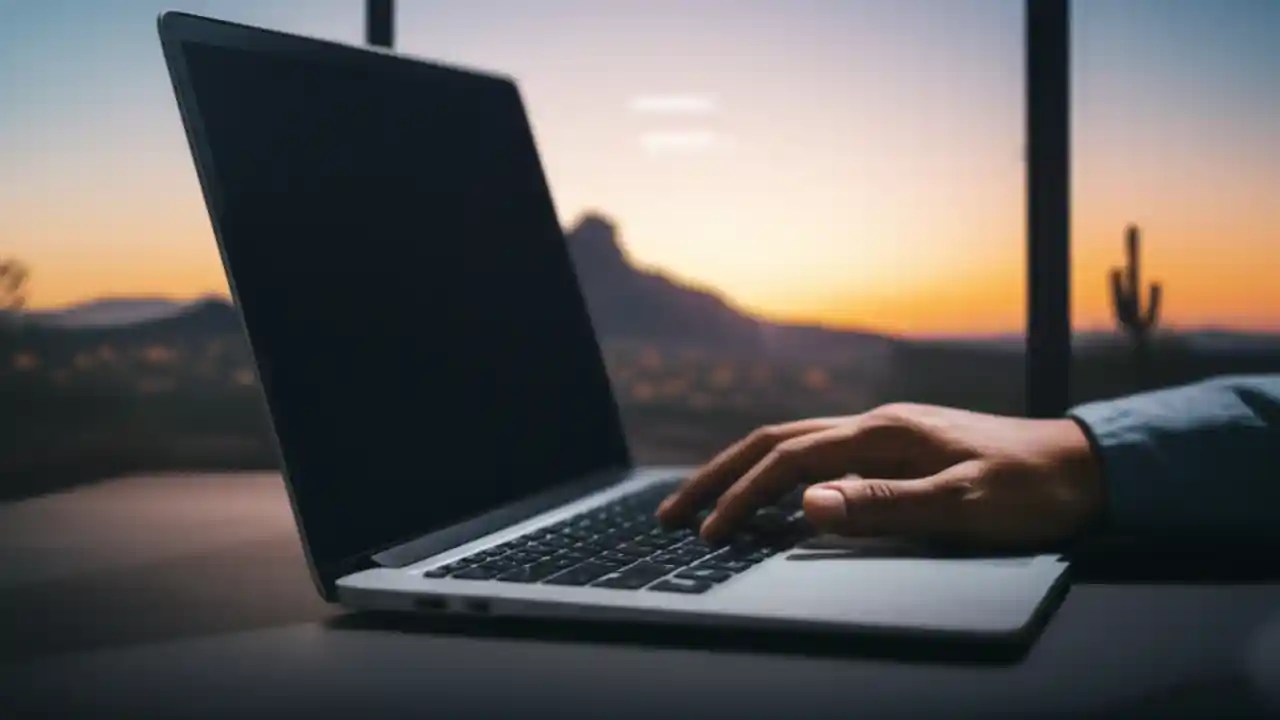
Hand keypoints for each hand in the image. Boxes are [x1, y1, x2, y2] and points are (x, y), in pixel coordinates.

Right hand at [655, 403, 1104, 550]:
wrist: (1083, 465)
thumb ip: (884, 503)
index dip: (743, 496)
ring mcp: (883, 432)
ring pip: (790, 443)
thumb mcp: (964, 504)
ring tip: (703, 503)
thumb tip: (807, 502)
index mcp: (883, 432)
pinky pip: (816, 453)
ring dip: (741, 471)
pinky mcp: (894, 448)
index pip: (790, 460)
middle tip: (671, 512)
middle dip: (717, 476)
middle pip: (773, 440)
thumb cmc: (1030, 489)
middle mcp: (874, 424)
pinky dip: (775, 473)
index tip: (708, 534)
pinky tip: (770, 495)